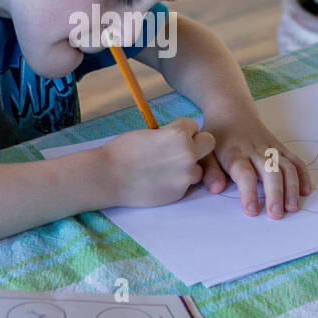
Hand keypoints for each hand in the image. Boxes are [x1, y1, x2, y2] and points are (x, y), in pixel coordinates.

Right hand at [102, 117, 216, 207]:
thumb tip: (180, 138)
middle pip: (209, 142)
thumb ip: (169, 135)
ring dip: (189, 166)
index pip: (193, 125)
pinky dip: (178, 181)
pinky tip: (160, 180)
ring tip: (166, 168)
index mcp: (179, 134)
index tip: (168, 136)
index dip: (181, 130)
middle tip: (179, 150)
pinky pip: (187, 183)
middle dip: (197, 144)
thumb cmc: (124, 150)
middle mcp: (188, 153)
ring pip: (200, 166)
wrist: (109, 176)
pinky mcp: (180, 192)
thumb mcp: (150, 133)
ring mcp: (186, 175)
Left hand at [195, 105, 312, 218]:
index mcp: (234, 153)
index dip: (249, 193)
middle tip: (277, 215)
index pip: (244, 174)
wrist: (231, 110)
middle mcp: (255, 150)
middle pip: (270, 171)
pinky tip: (306, 191)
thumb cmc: (217, 136)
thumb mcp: (205, 151)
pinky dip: (303, 174)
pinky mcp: (280, 146)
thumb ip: (209, 171)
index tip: (252, 211)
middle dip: (275, 194)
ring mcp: (270, 147)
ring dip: (292, 187)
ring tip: (293, 208)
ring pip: (286, 166)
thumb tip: (217, 189)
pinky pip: (295, 159)